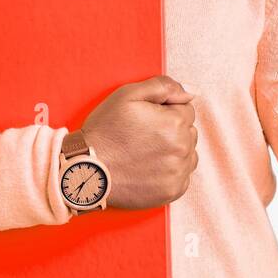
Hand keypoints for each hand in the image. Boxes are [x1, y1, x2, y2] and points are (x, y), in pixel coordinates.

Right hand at [79, 75, 197, 209]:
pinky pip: (182, 176)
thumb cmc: (105, 131)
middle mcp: (181, 149)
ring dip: (174, 151)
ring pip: (188, 154)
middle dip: (172, 130)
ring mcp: (178, 173)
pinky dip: (170, 171)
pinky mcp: (172, 191)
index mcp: (174, 123)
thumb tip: (188, 92)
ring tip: (147, 152)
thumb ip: (162, 86)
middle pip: (189, 132)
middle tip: (144, 135)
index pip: (186, 110)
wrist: (88, 169)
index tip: (147, 119)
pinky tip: (150, 167)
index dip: (166, 111)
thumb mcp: (127, 95)